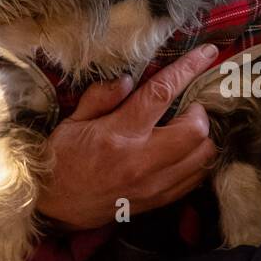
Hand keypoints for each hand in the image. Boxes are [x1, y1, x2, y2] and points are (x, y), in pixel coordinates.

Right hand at [35, 43, 219, 230]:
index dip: (188, 68)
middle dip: (199, 112)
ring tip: (187, 129)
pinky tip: (185, 153)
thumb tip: (128, 78)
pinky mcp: (158, 200)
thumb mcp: (72, 121)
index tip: (207, 53)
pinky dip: (198, 162)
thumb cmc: (61, 159)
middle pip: (196, 130)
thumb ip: (101, 96)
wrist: (53, 207)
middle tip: (187, 107)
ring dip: (202, 138)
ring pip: (203, 158)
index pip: (162, 94)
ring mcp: (154, 184)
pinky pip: (195, 180)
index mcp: (119, 133)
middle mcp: (142, 159)